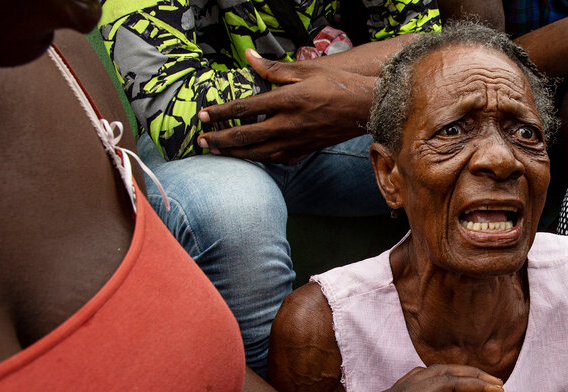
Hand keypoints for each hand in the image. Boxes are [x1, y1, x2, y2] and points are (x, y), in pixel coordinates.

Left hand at [196, 49, 374, 162]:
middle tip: (202, 140)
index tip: (203, 115)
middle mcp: (288, 124)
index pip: (244, 108)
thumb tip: (249, 56)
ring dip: (235, 152)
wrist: (365, 108)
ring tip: (217, 151)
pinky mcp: (305, 149)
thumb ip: (274, 68)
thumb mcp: (306, 69)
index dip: (221, 113)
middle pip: (245, 136)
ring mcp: (297, 140)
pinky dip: (259, 159)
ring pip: (258, 152)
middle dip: (220, 138)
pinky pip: (277, 158)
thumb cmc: (337, 85)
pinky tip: (250, 157)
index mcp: (286, 100)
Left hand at [286, 365, 504, 391]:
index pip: (445, 385)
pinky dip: (438, 391)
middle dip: (471, 375)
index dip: (474, 385)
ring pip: (429, 378)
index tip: (499, 390)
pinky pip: (419, 390)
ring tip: (476, 389)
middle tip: (498, 384)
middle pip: (440, 374)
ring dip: (455, 379)